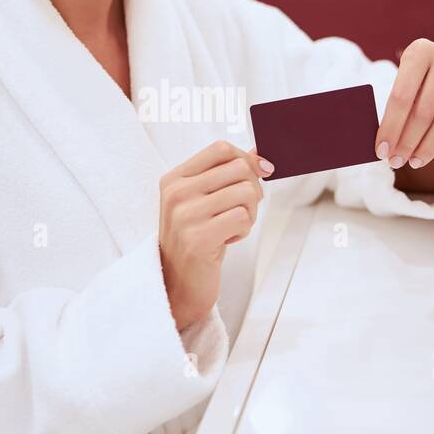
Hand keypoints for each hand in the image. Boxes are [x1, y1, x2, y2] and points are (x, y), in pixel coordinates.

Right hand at [159, 140, 272, 331]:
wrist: (177, 283)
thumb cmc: (195, 239)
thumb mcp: (204, 201)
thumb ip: (226, 175)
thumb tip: (257, 153)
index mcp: (174, 179)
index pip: (220, 149)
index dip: (247, 160)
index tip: (259, 174)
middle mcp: (176, 193)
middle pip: (238, 168)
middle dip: (253, 189)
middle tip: (243, 210)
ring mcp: (185, 215)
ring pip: (245, 192)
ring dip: (250, 213)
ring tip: (234, 226)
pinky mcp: (198, 238)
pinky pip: (242, 217)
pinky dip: (244, 230)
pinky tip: (228, 239)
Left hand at [374, 38, 433, 170]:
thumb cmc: (422, 79)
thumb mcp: (406, 81)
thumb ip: (397, 107)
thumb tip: (386, 145)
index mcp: (421, 50)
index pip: (401, 96)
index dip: (390, 127)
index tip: (381, 151)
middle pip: (423, 111)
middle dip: (407, 142)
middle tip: (396, 161)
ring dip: (428, 147)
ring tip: (415, 160)